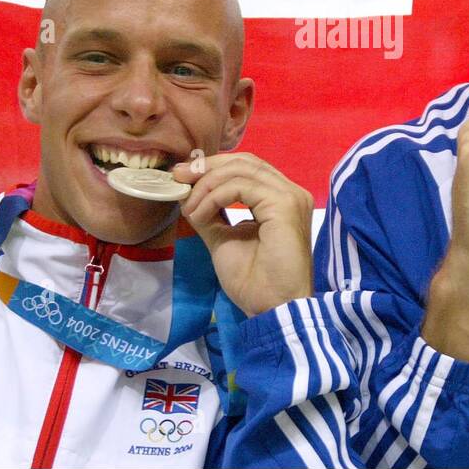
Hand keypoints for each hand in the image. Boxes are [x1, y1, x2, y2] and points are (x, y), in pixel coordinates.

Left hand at [173, 153, 314, 317]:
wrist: (272, 308)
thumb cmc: (254, 281)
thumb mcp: (223, 239)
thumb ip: (211, 213)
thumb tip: (186, 192)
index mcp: (279, 198)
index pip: (246, 167)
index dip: (213, 166)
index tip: (182, 176)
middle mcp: (289, 191)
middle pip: (244, 161)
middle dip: (207, 167)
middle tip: (179, 177)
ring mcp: (290, 196)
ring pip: (241, 170)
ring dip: (207, 185)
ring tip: (189, 207)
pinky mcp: (284, 204)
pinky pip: (241, 187)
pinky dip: (214, 196)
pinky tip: (200, 214)